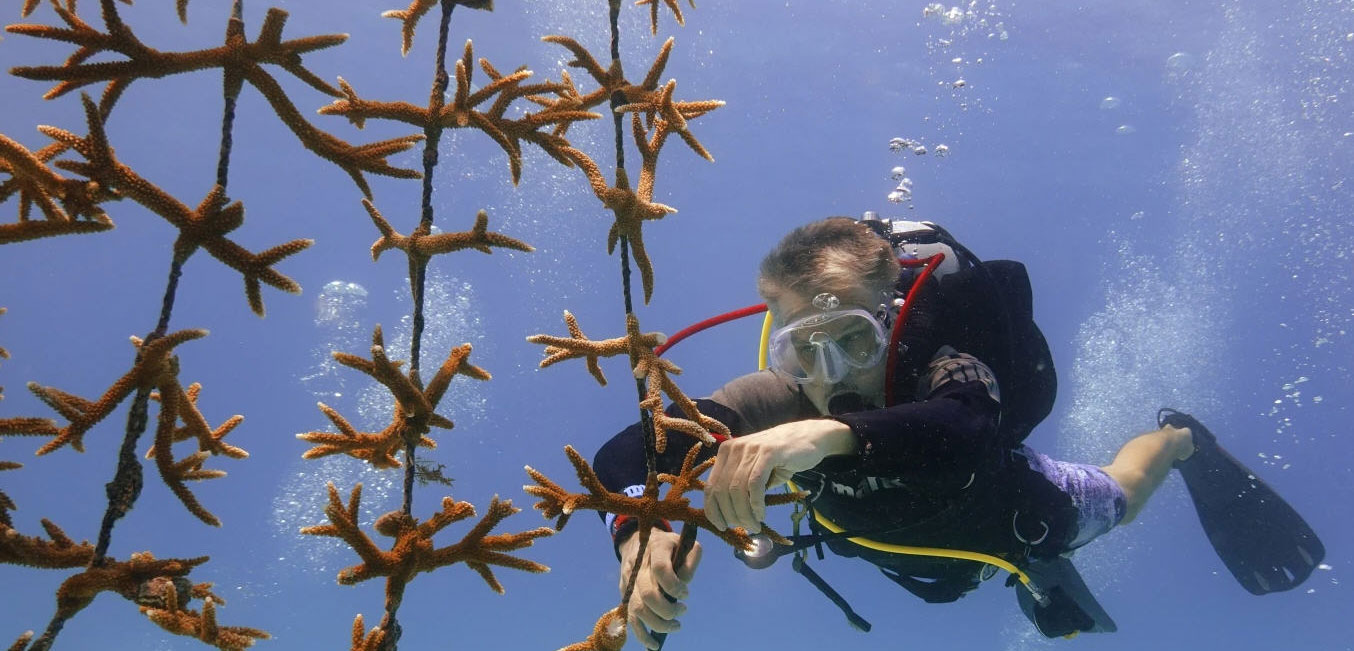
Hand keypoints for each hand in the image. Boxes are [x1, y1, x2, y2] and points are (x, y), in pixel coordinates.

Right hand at [619, 529, 701, 649]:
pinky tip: (654, 644)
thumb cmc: (667, 545)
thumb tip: (684, 584)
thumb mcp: (684, 543)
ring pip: (638, 609)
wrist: (636, 539)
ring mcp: (628, 581)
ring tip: (676, 626)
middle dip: (668, 609)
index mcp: (655, 548)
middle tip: (682, 611)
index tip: (686, 593)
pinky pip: (630, 618)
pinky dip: (641, 634)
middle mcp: (638, 566)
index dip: (675, 585)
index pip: (661, 569)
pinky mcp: (625, 594)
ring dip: (658, 623)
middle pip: (648, 594)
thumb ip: (690, 560)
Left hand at [704, 419, 855, 533]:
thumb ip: (742, 486)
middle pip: (722, 490)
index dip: (713, 510)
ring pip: (738, 489)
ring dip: (744, 513)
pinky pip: (755, 484)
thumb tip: (732, 515)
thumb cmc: (782, 458)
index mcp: (726, 452)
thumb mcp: (756, 469)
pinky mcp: (768, 452)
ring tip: (754, 525)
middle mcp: (735, 448)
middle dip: (731, 515)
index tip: (721, 526)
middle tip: (745, 527)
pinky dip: (756, 504)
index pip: (711, 486)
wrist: (810, 437)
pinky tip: (761, 514)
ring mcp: (751, 448)